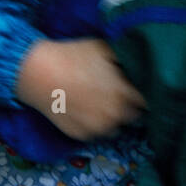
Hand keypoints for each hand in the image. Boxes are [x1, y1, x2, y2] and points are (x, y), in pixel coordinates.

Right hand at [16, 38, 145, 141]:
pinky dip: (92, 124)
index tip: (134, 89)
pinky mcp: (81, 135)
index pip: (145, 101)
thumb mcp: (104, 50)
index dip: (140, 94)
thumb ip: (124, 62)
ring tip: (100, 105)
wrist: (40, 73)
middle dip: (128, 107)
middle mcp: (115, 115)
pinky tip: (84, 111)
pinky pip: (94, 133)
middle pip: (133, 116)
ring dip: (112, 119)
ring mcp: (97, 128)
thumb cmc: (73, 56)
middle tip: (117, 96)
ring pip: (114, 128)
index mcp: (125, 93)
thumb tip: (135, 66)